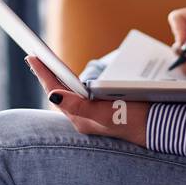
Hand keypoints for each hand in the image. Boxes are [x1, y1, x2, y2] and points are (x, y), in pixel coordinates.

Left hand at [26, 56, 147, 146]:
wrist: (153, 128)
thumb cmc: (131, 119)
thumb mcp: (105, 113)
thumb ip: (78, 106)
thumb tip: (53, 95)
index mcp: (79, 117)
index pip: (55, 91)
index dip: (42, 72)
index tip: (31, 56)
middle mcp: (81, 117)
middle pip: (57, 91)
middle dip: (44, 74)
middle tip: (32, 56)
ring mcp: (89, 115)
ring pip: (66, 94)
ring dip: (55, 79)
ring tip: (44, 66)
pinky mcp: (98, 111)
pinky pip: (77, 96)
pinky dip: (70, 85)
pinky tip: (68, 80)